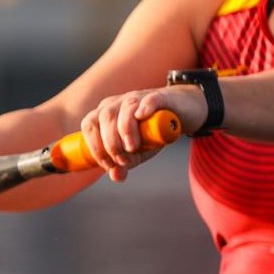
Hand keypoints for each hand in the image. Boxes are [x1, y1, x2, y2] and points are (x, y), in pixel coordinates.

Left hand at [80, 87, 201, 181]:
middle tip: (122, 159)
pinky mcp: (160, 97)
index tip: (107, 164)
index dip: (95, 146)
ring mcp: (138, 97)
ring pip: (125, 109)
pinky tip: (143, 116)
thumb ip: (126, 162)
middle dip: (110, 142)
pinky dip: (144, 108)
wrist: (183, 111)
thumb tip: (115, 176)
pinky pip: (149, 100)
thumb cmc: (154, 130)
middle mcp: (118, 103)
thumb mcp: (139, 151)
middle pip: (105, 117)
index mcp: (106, 113)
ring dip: (125, 130)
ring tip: (132, 148)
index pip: (89, 125)